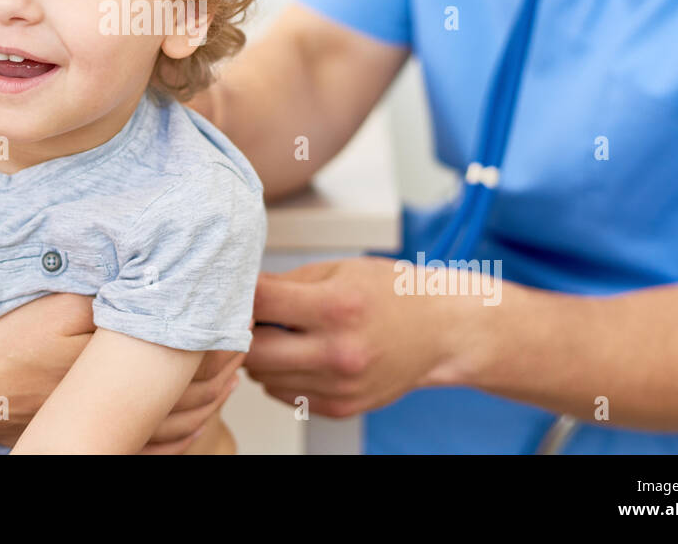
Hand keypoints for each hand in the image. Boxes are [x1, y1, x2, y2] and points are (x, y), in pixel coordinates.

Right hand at [0, 293, 244, 453]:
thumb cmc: (9, 349)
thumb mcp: (57, 307)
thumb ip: (105, 298)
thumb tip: (149, 284)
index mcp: (119, 365)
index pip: (187, 357)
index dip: (215, 339)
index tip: (233, 319)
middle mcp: (123, 404)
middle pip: (192, 393)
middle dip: (222, 370)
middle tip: (241, 347)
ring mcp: (111, 427)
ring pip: (179, 424)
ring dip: (209, 402)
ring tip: (229, 382)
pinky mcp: (98, 440)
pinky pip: (156, 447)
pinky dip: (182, 437)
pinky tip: (193, 426)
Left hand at [244, 257, 470, 417]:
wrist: (442, 332)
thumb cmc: (390, 293)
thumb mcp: (340, 270)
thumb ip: (287, 282)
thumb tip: (237, 291)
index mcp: (337, 306)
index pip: (259, 303)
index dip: (239, 294)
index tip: (236, 289)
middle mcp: (338, 351)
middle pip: (252, 350)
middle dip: (244, 332)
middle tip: (251, 316)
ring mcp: (340, 385)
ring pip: (263, 377)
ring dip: (261, 355)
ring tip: (281, 334)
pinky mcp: (341, 407)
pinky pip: (283, 394)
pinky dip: (281, 375)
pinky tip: (300, 354)